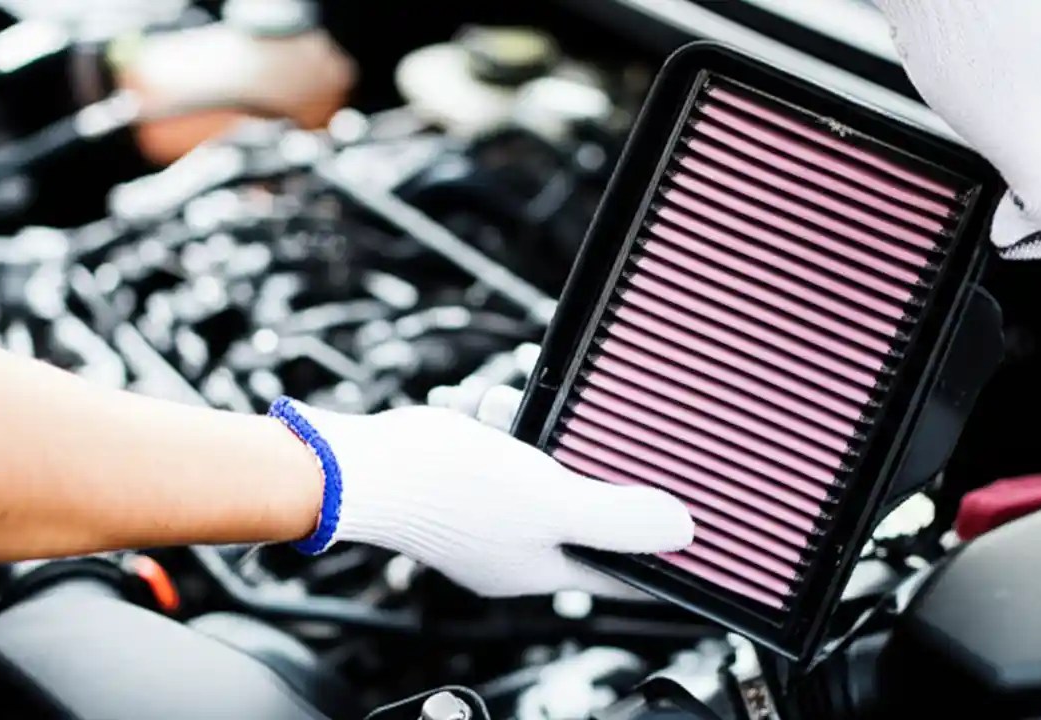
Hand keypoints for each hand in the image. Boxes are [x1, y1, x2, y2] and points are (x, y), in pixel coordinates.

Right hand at [285, 399, 693, 597]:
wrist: (353, 467)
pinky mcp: (450, 488)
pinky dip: (488, 422)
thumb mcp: (547, 497)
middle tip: (579, 424)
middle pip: (574, 504)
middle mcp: (510, 550)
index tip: (688, 521)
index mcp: (540, 567)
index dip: (654, 547)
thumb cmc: (443, 488)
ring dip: (526, 427)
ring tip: (502, 406)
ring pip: (530, 467)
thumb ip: (616, 515)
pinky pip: (490, 451)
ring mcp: (478, 520)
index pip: (618, 569)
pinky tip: (473, 404)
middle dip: (579, 457)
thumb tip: (681, 529)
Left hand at [875, 0, 1040, 259]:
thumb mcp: (1015, 139)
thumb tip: (1028, 228)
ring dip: (1021, 185)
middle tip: (995, 213)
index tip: (1017, 235)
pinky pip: (1032, 135)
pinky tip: (975, 142)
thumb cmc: (975, 51)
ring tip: (983, 176)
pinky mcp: (1027, 79)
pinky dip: (1005, 154)